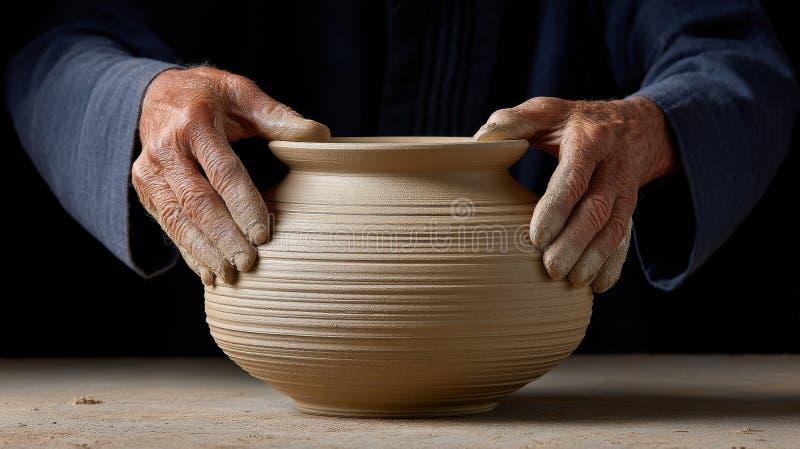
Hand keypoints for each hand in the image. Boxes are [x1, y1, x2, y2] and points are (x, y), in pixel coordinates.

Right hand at [133, 67, 329, 284]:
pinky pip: (167, 224)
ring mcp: (149, 171)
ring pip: (177, 219)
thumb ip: (277, 116)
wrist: (155, 92)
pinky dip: (188, 251)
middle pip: (197, 202)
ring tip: (230, 276)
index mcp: (193, 124)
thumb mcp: (241, 92)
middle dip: (224, 237)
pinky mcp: (144, 188)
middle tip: (249, 263)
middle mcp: (165, 150)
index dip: (244, 205)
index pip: (222, 172)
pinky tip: (208, 273)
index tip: (264, 234)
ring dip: (204, 251)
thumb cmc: (208, 95)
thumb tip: (320, 136)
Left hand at [474, 97, 675, 291]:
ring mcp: (625, 190)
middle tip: (551, 269)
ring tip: (572, 281)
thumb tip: (482, 140)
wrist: (634, 126)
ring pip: (615, 228)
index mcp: (589, 141)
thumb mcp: (546, 111)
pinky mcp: (630, 209)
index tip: (536, 237)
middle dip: (575, 242)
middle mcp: (612, 167)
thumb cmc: (575, 122)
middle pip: (597, 209)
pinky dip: (614, 264)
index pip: (574, 178)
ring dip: (595, 258)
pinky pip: (626, 238)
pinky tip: (598, 285)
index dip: (557, 208)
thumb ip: (513, 121)